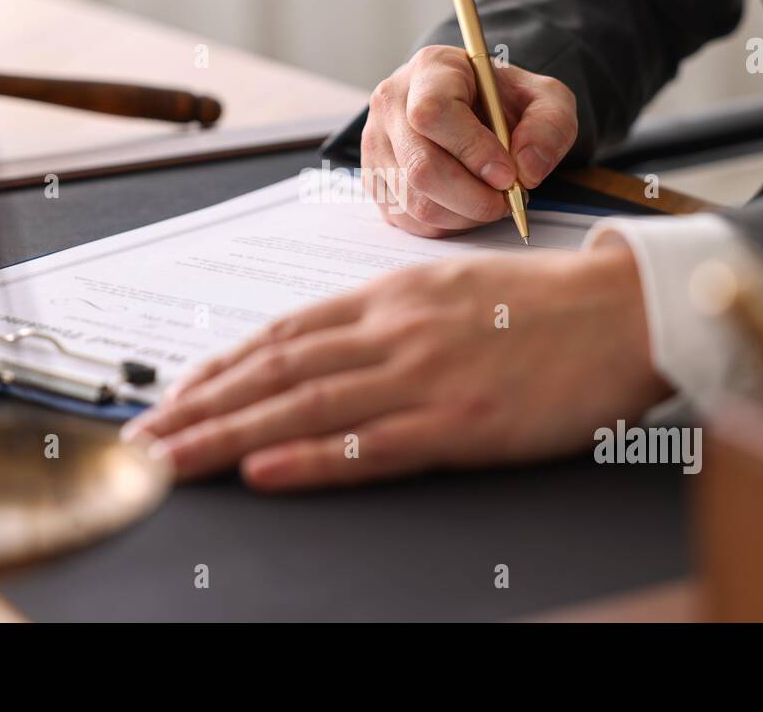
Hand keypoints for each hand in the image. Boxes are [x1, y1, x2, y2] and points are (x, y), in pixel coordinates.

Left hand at [122, 245, 670, 490]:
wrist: (622, 312)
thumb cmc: (540, 303)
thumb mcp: (448, 290)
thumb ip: (383, 317)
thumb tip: (318, 346)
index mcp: (389, 298)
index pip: (281, 335)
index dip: (218, 368)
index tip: (172, 396)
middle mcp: (393, 332)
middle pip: (274, 372)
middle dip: (198, 408)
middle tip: (140, 439)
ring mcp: (424, 377)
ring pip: (304, 407)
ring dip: (226, 436)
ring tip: (169, 461)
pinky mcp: (460, 423)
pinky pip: (371, 445)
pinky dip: (309, 460)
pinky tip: (262, 472)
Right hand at [361, 45, 577, 237]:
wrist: (474, 108)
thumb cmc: (504, 101)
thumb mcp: (545, 98)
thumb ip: (550, 125)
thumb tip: (526, 169)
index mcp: (430, 69)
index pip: (433, 113)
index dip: (472, 151)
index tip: (508, 173)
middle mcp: (390, 104)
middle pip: (420, 166)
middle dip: (474, 197)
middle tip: (507, 199)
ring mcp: (375, 144)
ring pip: (415, 201)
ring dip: (464, 214)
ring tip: (491, 200)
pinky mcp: (375, 181)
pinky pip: (409, 220)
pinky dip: (448, 224)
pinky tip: (468, 206)